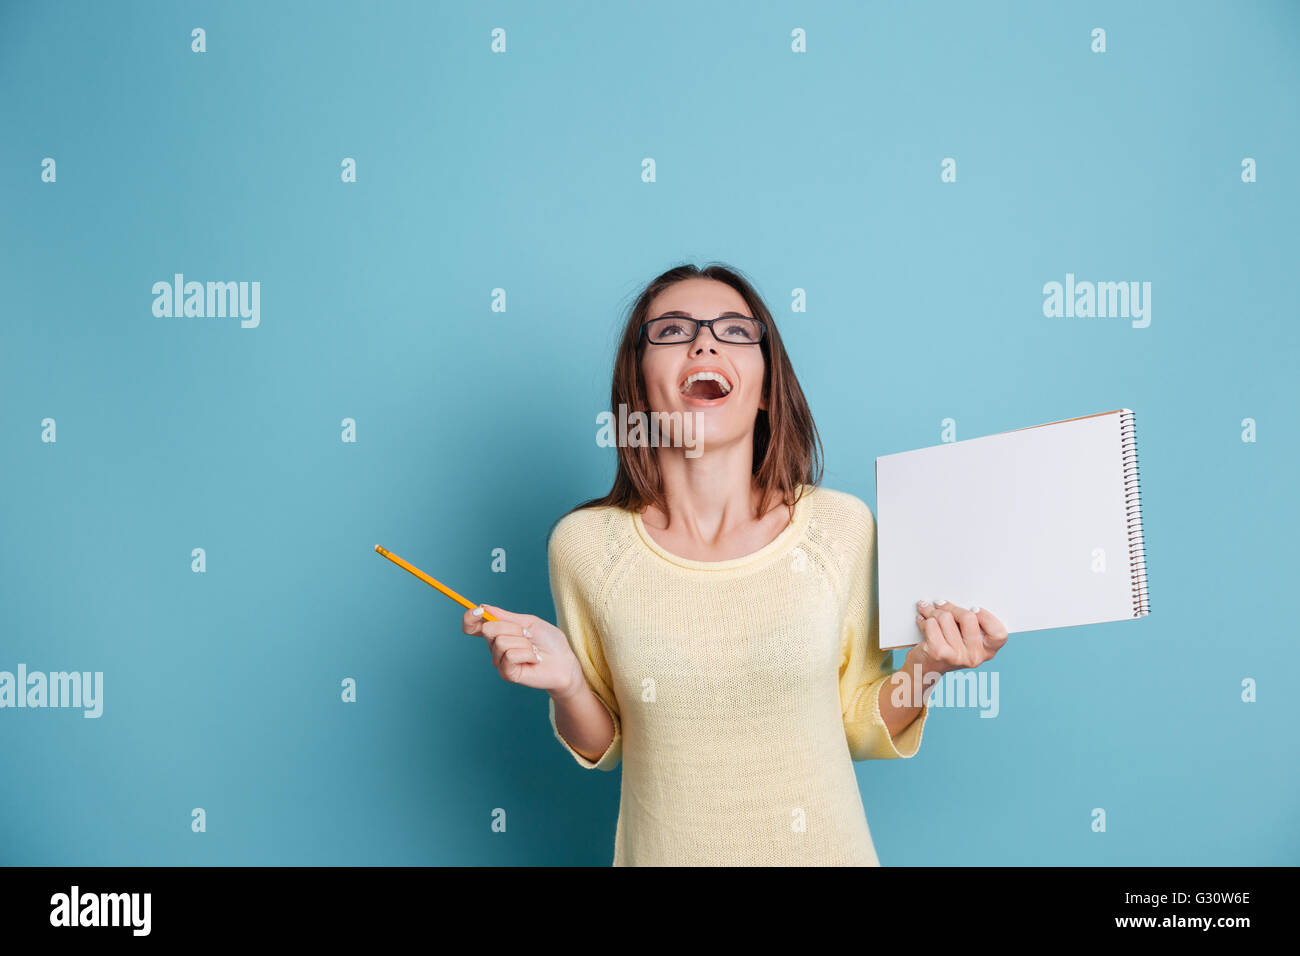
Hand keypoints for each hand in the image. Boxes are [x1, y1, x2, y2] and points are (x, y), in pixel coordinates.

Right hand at [461, 603, 583, 696]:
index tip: (478, 610)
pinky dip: (527, 653)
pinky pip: (510, 655)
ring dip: (523, 642)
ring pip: (501, 642)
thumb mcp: (528, 622)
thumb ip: (505, 616)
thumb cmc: (549, 641)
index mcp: (498, 632)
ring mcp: (499, 661)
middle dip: (512, 628)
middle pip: (488, 628)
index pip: (473, 625)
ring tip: (534, 649)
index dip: (470, 617)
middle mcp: (495, 647)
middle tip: (528, 635)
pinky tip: (534, 659)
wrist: (564, 662)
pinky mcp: (507, 673)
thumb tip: (483, 607)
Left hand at [907, 599, 1009, 680]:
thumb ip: (969, 622)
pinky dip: (924, 620)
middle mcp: (975, 656)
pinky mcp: (939, 653)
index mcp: (987, 651)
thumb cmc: (946, 647)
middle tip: (941, 605)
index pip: (999, 633)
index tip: (974, 609)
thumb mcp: (964, 637)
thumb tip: (955, 599)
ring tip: (929, 615)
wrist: (924, 668)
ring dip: (933, 612)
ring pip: (946, 617)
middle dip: (951, 608)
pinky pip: (932, 624)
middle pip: (968, 617)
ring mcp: (958, 656)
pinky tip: (923, 623)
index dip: (986, 617)